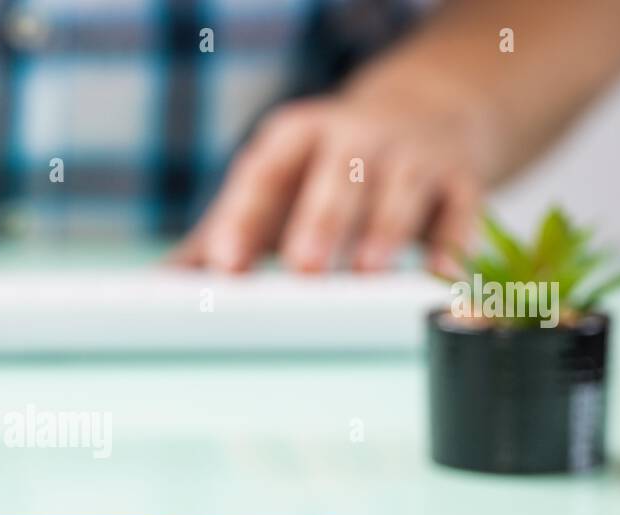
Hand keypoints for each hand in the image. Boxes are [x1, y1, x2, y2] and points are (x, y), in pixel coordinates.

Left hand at [173, 91, 486, 274]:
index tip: (224, 264)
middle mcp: (354, 138)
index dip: (243, 215)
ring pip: (400, 188)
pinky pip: (460, 209)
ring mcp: (411, 156)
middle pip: (337, 173)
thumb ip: (217, 239)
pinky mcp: (460, 179)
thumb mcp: (269, 192)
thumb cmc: (321, 175)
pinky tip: (436, 275)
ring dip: (385, 229)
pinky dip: (451, 241)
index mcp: (296, 138)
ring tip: (365, 273)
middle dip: (319, 219)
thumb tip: (160, 289)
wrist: (421, 119)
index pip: (265, 171)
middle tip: (301, 269)